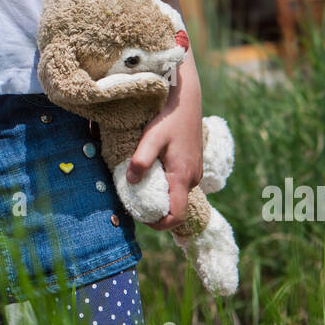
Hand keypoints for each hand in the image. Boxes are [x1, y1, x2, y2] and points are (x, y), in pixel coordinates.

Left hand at [124, 77, 203, 232]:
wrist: (186, 100)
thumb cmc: (169, 118)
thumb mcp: (151, 138)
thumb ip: (141, 160)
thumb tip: (130, 182)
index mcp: (182, 176)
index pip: (176, 216)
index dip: (159, 224)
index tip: (142, 218)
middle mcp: (192, 178)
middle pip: (174, 206)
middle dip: (155, 208)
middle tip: (134, 198)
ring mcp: (195, 172)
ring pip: (176, 194)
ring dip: (160, 194)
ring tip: (141, 181)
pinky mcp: (193, 164)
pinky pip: (179, 183)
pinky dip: (165, 183)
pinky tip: (153, 169)